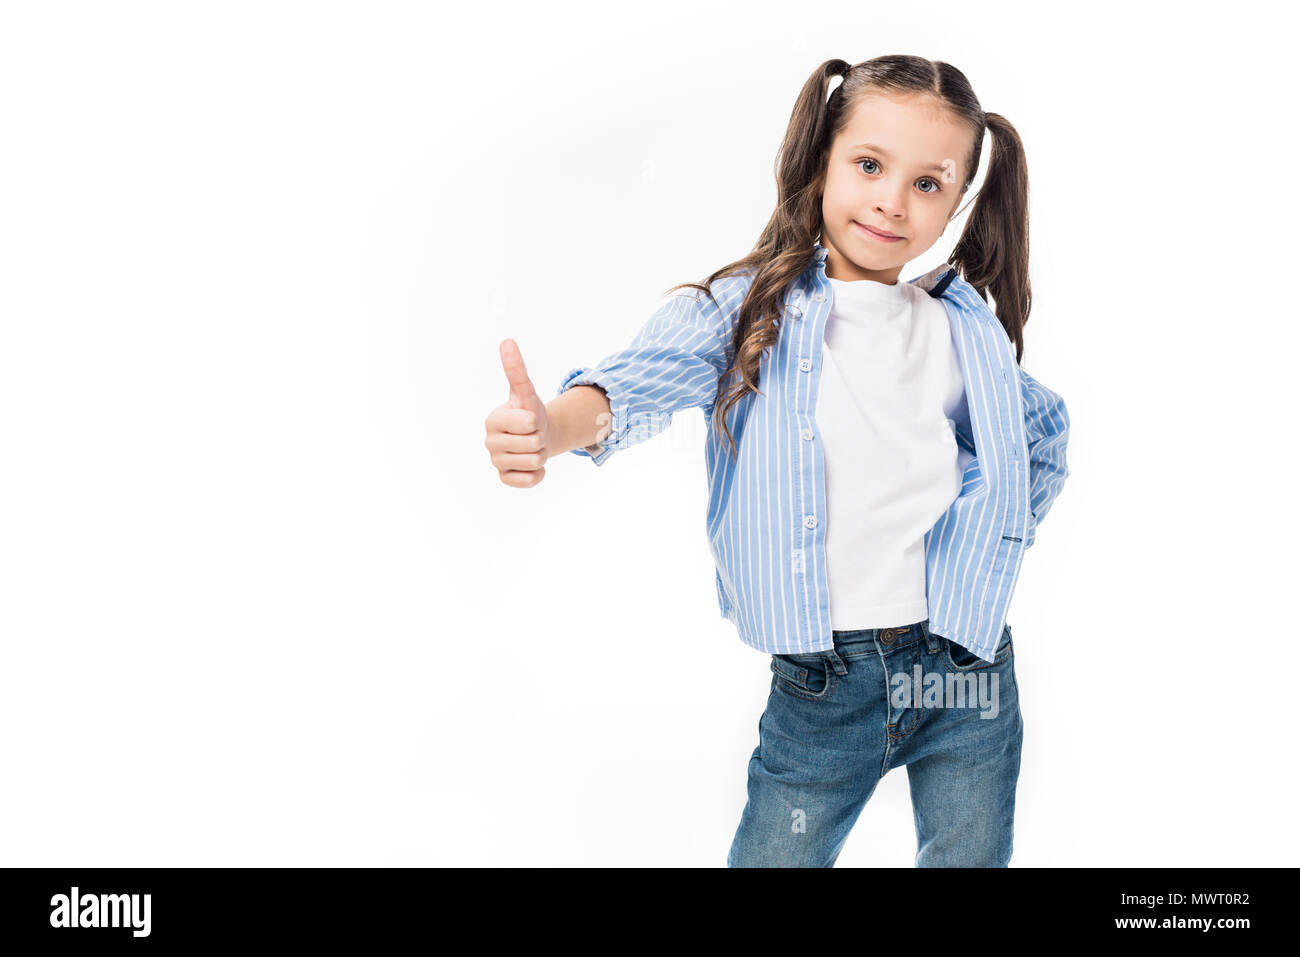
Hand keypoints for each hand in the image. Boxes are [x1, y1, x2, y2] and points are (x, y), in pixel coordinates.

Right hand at [485, 338, 549, 487]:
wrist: (536, 435)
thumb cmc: (529, 411)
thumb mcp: (526, 391)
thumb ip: (516, 370)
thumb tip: (507, 341)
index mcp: (492, 420)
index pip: (528, 422)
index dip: (536, 420)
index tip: (529, 419)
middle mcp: (489, 442)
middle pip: (534, 444)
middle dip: (541, 438)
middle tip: (532, 434)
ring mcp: (496, 462)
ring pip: (534, 461)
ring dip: (541, 454)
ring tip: (531, 447)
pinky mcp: (505, 479)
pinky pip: (530, 480)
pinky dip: (538, 473)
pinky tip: (531, 464)